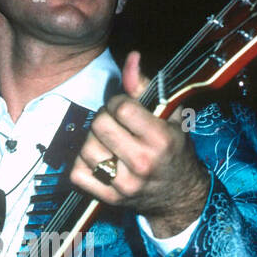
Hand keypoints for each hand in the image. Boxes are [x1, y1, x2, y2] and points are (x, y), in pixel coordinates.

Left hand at [69, 51, 209, 236]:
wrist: (179, 196)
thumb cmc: (174, 150)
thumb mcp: (169, 116)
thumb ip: (145, 86)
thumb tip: (130, 57)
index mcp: (160, 139)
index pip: (121, 107)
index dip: (118, 102)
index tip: (125, 108)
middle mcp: (141, 163)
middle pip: (99, 125)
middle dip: (104, 118)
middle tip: (114, 123)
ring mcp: (124, 184)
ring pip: (86, 148)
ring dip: (93, 140)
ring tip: (107, 141)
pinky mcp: (109, 199)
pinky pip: (77, 174)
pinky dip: (82, 163)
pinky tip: (97, 159)